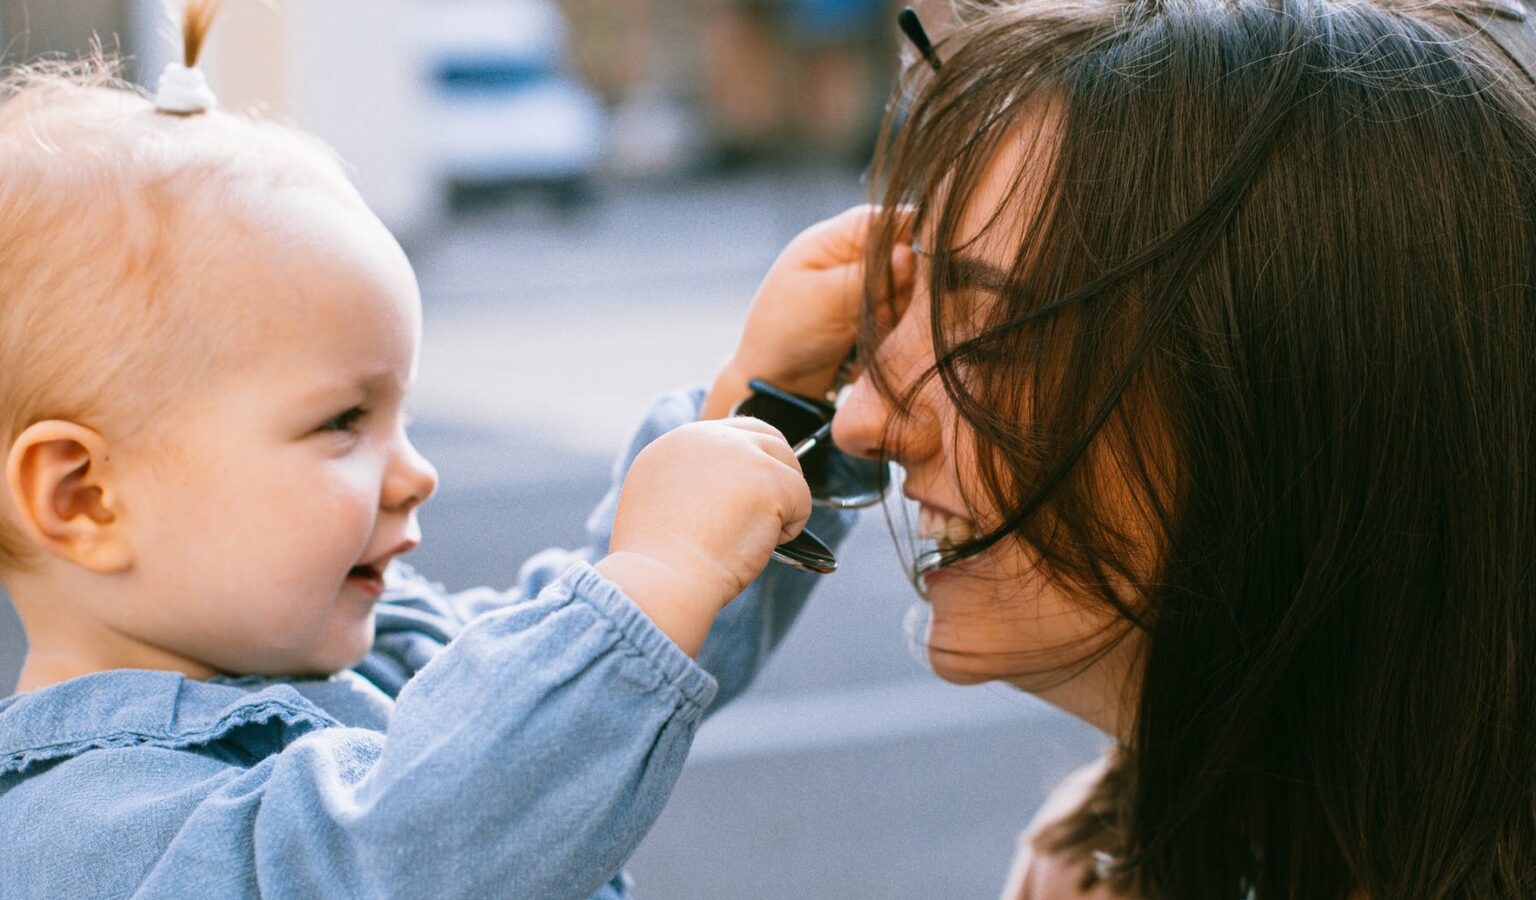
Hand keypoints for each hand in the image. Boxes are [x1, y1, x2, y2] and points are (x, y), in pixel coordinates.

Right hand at [594, 417, 811, 655]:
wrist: (661, 579)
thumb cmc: (660, 561)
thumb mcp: (662, 504)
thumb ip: (692, 483)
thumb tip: (731, 490)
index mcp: (678, 442)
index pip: (733, 434)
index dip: (750, 467)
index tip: (749, 498)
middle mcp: (709, 436)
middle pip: (768, 439)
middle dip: (777, 477)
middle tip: (769, 516)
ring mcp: (741, 453)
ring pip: (788, 468)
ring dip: (782, 505)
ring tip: (753, 539)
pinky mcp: (769, 477)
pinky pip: (802, 499)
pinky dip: (791, 529)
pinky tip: (761, 546)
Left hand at [702, 205, 914, 418]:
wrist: (775, 381)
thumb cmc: (786, 333)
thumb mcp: (824, 301)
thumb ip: (870, 277)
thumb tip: (909, 253)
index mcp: (836, 237)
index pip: (893, 219)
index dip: (913, 241)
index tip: (911, 275)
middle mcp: (856, 255)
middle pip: (909, 254)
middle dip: (902, 287)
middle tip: (877, 313)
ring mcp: (867, 284)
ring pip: (910, 289)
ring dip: (896, 313)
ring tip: (865, 331)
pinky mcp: (875, 311)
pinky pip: (904, 314)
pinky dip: (893, 329)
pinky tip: (868, 342)